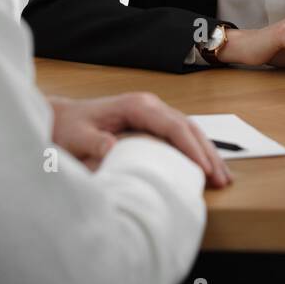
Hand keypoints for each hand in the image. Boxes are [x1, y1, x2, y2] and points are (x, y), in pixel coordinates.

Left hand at [49, 92, 231, 187]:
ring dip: (207, 153)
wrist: (61, 118)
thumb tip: (113, 149)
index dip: (192, 148)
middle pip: (189, 127)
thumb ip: (94, 142)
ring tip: (223, 177)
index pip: (174, 126)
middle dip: (208, 153)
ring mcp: (153, 112)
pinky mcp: (152, 122)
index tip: (204, 169)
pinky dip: (196, 151)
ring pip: (190, 130)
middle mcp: (150, 105)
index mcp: (137, 105)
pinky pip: (181, 135)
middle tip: (223, 179)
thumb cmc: (69, 127)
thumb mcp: (76, 136)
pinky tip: (206, 167)